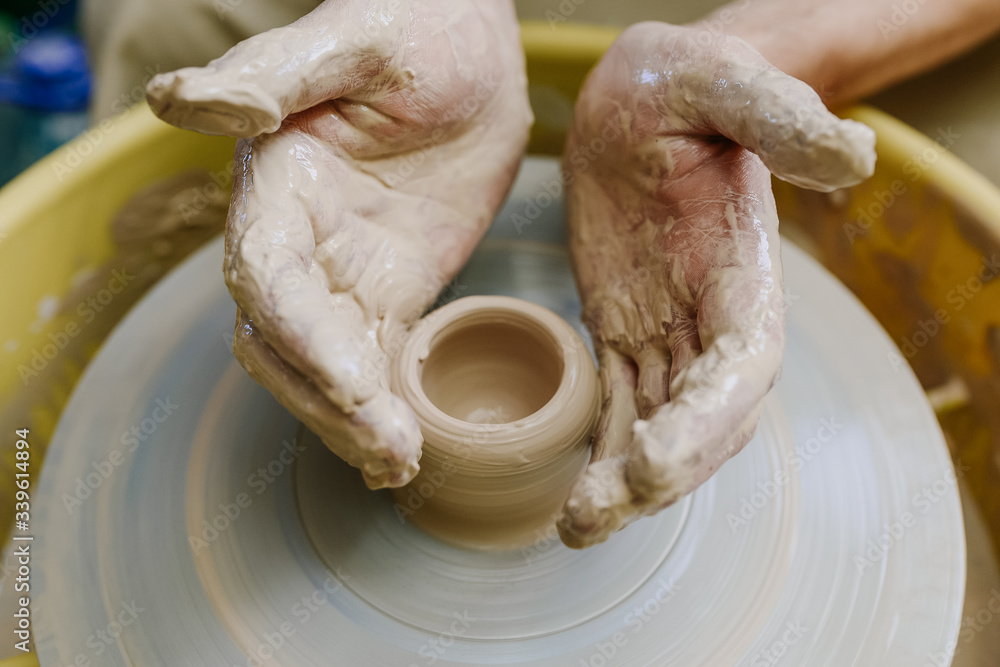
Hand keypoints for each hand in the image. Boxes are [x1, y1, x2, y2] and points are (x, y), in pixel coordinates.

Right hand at [146, 0, 531, 488]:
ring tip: (400, 461)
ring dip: (354, 421)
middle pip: (287, 343)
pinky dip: (385, 408)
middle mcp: (300, 239)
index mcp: (277, 185)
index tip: (355, 382)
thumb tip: (184, 102)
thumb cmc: (417, 26)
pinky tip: (406, 449)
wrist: (477, 50)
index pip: (266, 277)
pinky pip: (378, 362)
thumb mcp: (355, 41)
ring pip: (326, 368)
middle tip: (388, 446)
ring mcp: (346, 272)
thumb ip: (275, 74)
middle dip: (328, 401)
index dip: (301, 335)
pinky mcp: (393, 290)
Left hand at [557, 22, 875, 547]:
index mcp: (746, 270)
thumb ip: (780, 117)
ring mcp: (667, 328)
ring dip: (626, 483)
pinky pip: (617, 401)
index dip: (708, 420)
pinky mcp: (623, 327)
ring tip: (579, 525)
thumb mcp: (724, 82)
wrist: (640, 96)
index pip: (742, 366)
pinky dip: (601, 449)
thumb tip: (850, 159)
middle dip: (664, 472)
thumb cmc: (684, 83)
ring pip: (657, 424)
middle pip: (704, 418)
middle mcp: (713, 315)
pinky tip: (577, 493)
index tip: (656, 462)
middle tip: (602, 510)